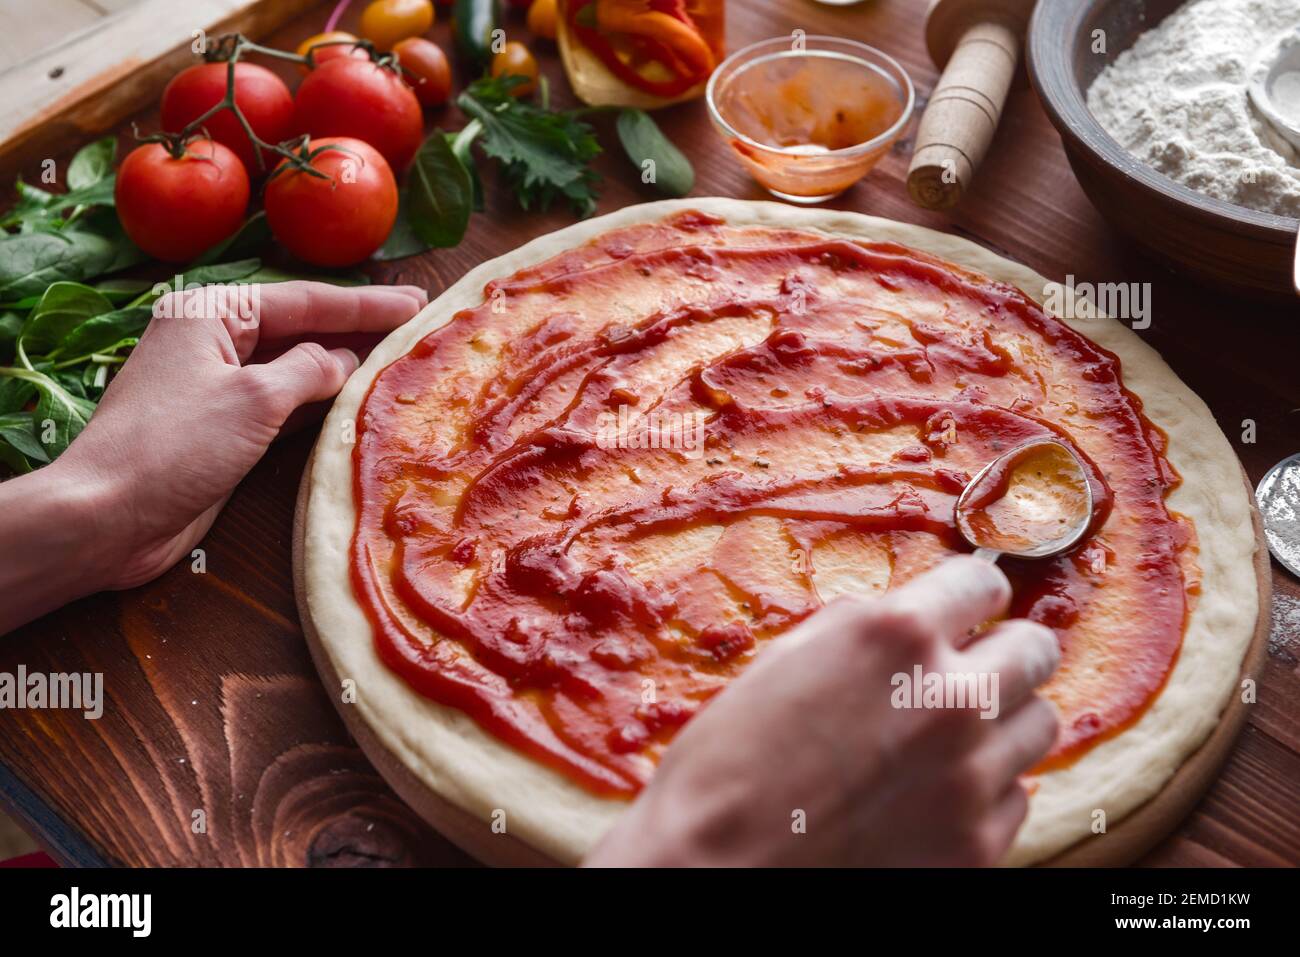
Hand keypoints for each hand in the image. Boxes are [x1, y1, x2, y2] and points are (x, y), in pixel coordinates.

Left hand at [0, 281, 425, 632]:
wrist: (108, 517)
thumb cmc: (175, 446)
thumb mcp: (255, 398)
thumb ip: (309, 371)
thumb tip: (344, 361)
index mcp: (211, 314)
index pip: (304, 301)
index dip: (364, 305)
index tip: (418, 303)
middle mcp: (213, 342)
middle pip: (300, 328)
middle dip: (357, 329)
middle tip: (417, 325)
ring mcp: (218, 388)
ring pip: (295, 367)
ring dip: (344, 366)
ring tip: (399, 358)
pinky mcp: (224, 431)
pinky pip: (284, 406)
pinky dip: (320, 403)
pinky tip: (357, 401)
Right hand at [586, 556, 1060, 866]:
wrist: (713, 865)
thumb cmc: (727, 762)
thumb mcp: (786, 660)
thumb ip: (861, 628)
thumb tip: (906, 620)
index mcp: (894, 636)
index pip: (983, 583)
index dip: (969, 597)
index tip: (964, 611)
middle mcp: (949, 698)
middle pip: (1035, 651)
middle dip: (1005, 652)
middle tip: (972, 668)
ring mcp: (970, 778)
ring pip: (1040, 724)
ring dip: (1001, 720)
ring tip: (950, 737)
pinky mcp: (977, 845)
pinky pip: (1016, 797)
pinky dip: (987, 789)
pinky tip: (934, 792)